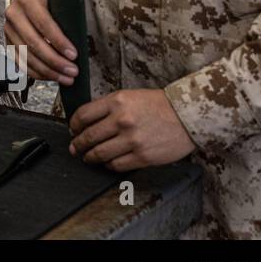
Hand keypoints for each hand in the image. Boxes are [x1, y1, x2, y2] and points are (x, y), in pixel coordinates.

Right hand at [4, 0, 78, 84]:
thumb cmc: (50, 0)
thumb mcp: (58, 1)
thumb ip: (66, 18)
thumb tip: (77, 45)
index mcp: (28, 0)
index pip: (44, 24)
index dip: (59, 42)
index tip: (74, 55)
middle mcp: (14, 14)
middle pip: (33, 43)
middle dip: (55, 61)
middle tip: (72, 71)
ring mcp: (8, 29)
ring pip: (26, 55)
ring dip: (47, 71)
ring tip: (66, 78)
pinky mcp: (7, 42)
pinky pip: (20, 62)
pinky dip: (36, 73)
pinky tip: (51, 77)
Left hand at [70, 89, 196, 170]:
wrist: (187, 115)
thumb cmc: (159, 105)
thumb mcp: (130, 96)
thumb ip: (108, 107)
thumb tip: (87, 120)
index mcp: (117, 102)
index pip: (83, 115)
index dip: (74, 125)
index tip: (73, 129)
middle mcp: (122, 121)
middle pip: (89, 137)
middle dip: (78, 144)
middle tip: (74, 148)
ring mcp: (132, 140)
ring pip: (100, 153)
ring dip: (90, 157)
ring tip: (88, 157)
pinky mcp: (143, 156)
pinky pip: (117, 165)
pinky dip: (108, 165)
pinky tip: (108, 162)